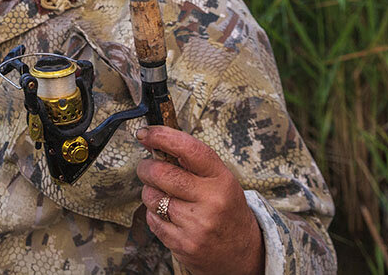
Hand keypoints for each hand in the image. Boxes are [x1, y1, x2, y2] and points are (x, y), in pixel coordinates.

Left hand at [136, 125, 263, 274]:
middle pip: (161, 173)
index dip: (162, 137)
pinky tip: (169, 216)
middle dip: (146, 167)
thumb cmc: (226, 210)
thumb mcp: (220, 181)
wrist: (242, 254)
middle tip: (147, 167)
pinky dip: (154, 214)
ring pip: (152, 197)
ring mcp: (197, 225)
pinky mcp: (183, 244)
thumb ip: (192, 163)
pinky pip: (152, 219)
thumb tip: (155, 143)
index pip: (189, 149)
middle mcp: (211, 201)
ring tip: (164, 195)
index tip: (145, 133)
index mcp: (221, 179)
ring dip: (150, 192)